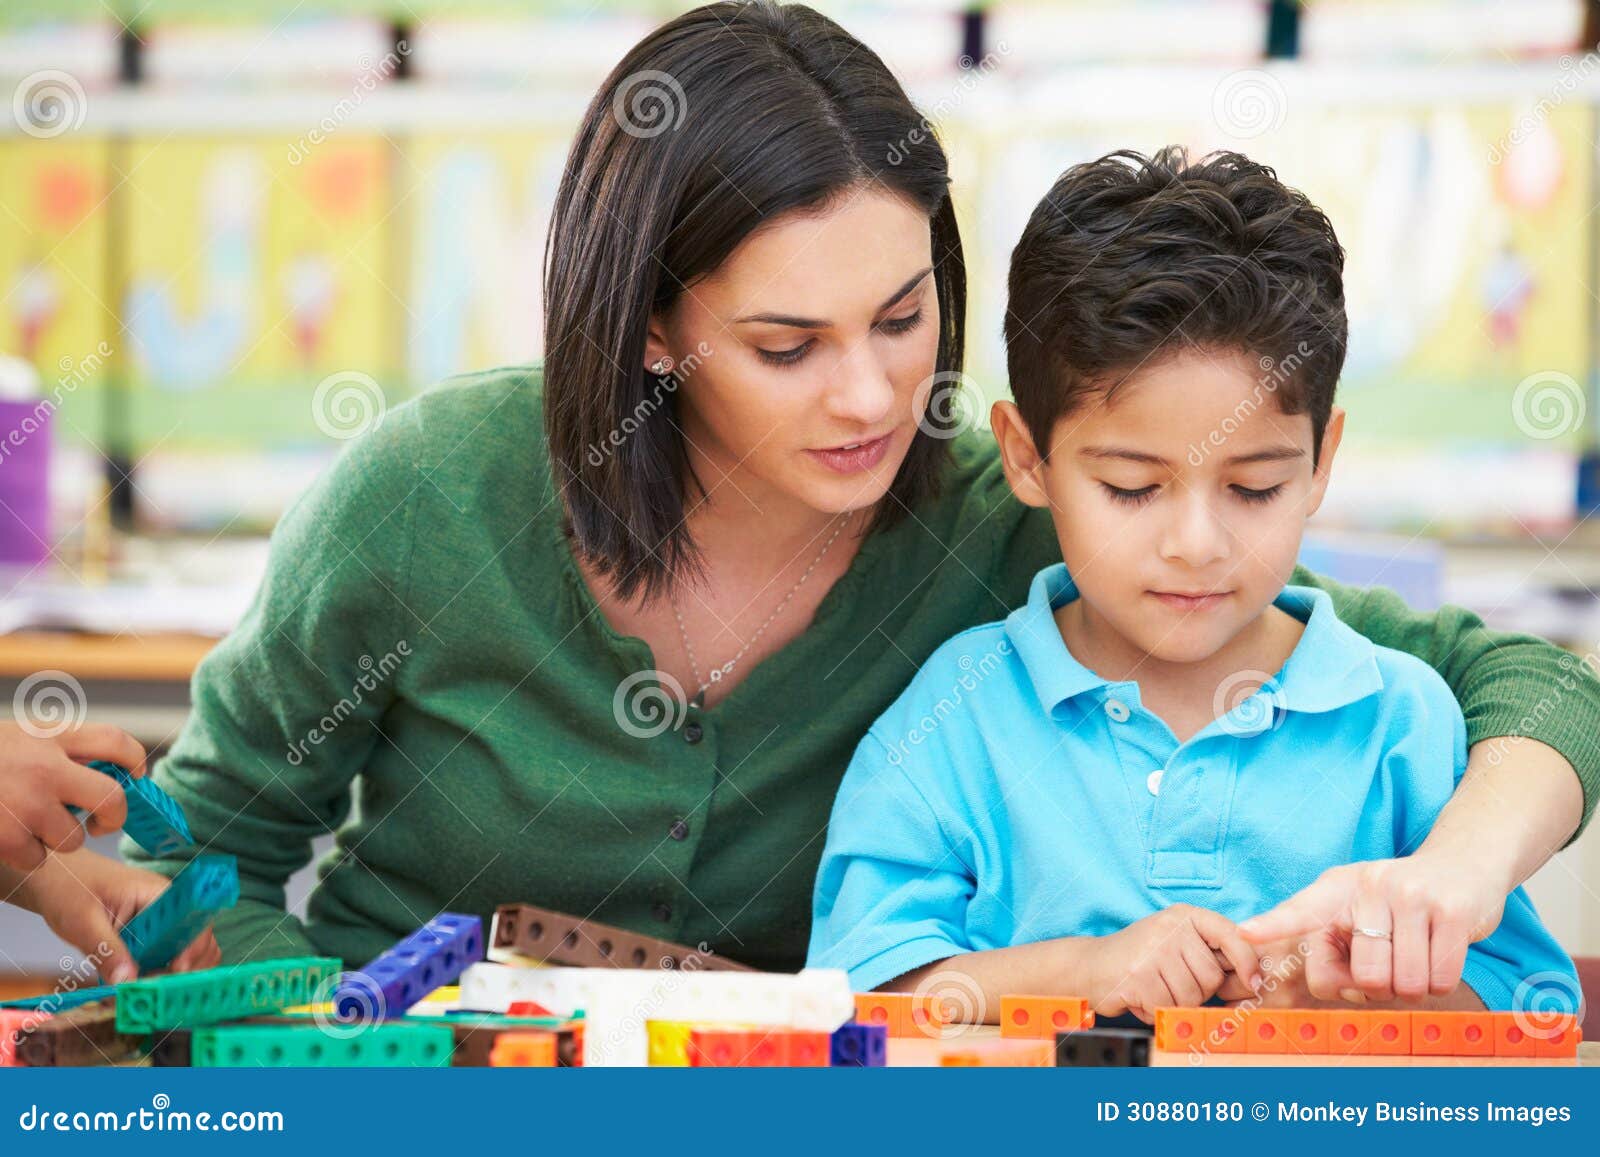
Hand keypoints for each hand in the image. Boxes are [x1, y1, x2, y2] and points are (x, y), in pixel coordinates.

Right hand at [0, 721, 148, 870]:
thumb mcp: (21, 736)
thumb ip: (59, 749)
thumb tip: (107, 773)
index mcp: (50, 736)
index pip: (116, 742)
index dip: (135, 761)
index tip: (134, 776)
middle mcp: (44, 767)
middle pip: (111, 799)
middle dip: (112, 817)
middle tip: (100, 822)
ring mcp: (24, 803)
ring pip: (73, 838)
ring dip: (60, 840)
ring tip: (37, 828)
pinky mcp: (4, 836)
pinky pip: (37, 858)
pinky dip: (28, 856)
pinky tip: (12, 841)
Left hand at [18, 849, 219, 982]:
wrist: (56, 876)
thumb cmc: (69, 888)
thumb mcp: (83, 923)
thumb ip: (107, 952)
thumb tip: (128, 983)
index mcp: (160, 895)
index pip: (194, 923)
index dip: (193, 950)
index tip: (175, 973)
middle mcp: (169, 907)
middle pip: (200, 942)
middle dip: (183, 970)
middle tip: (151, 988)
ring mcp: (162, 921)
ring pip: (187, 952)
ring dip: (170, 974)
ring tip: (140, 988)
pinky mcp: (151, 934)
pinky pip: (166, 957)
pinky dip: (156, 974)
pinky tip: (133, 983)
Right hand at [1088, 904, 1259, 1021]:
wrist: (1090, 966)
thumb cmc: (1141, 959)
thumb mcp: (1176, 943)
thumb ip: (1210, 953)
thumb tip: (1255, 977)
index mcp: (1184, 915)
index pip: (1231, 934)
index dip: (1247, 962)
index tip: (1254, 983)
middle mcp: (1169, 927)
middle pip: (1212, 977)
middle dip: (1197, 991)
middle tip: (1171, 983)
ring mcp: (1152, 950)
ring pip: (1191, 997)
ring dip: (1175, 1004)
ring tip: (1154, 989)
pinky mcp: (1137, 976)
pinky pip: (1167, 1007)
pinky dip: (1156, 1012)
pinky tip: (1141, 998)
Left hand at [1238, 854, 1505, 1002]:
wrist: (1463, 864)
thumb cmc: (1401, 900)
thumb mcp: (1358, 908)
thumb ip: (1336, 946)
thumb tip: (1342, 991)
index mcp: (1336, 889)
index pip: (1299, 910)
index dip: (1272, 925)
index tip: (1244, 933)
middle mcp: (1369, 887)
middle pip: (1366, 979)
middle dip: (1382, 987)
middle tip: (1391, 962)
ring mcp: (1411, 896)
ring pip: (1406, 984)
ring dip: (1414, 987)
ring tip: (1416, 955)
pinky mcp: (1451, 912)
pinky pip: (1440, 979)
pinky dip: (1441, 982)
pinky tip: (1439, 953)